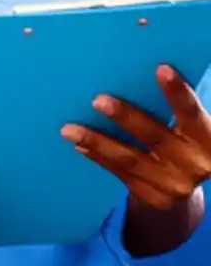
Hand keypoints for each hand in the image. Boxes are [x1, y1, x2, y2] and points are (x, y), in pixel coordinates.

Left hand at [63, 64, 210, 208]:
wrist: (187, 186)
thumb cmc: (185, 139)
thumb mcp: (191, 127)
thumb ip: (175, 110)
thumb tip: (136, 71)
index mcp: (210, 139)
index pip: (193, 114)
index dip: (178, 93)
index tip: (161, 69)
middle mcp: (196, 163)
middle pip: (156, 137)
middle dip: (127, 117)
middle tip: (98, 100)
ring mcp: (174, 184)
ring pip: (131, 159)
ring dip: (98, 142)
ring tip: (69, 129)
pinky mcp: (154, 197)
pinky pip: (121, 173)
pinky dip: (99, 158)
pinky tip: (79, 145)